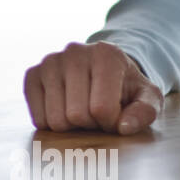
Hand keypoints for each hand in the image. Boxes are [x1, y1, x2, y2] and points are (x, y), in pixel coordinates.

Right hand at [24, 41, 162, 134]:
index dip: (111, 123)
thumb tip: (123, 127)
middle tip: (97, 113)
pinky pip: (37, 118)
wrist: (103, 68)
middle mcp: (74, 52)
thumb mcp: (147, 97)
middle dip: (90, 124)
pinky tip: (63, 109)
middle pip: (76, 115)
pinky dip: (51, 124)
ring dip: (71, 126)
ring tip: (81, 110)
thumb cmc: (126, 87)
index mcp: (106, 54)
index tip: (116, 115)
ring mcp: (49, 62)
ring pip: (55, 120)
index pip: (101, 109)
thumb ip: (145, 111)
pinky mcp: (32, 74)